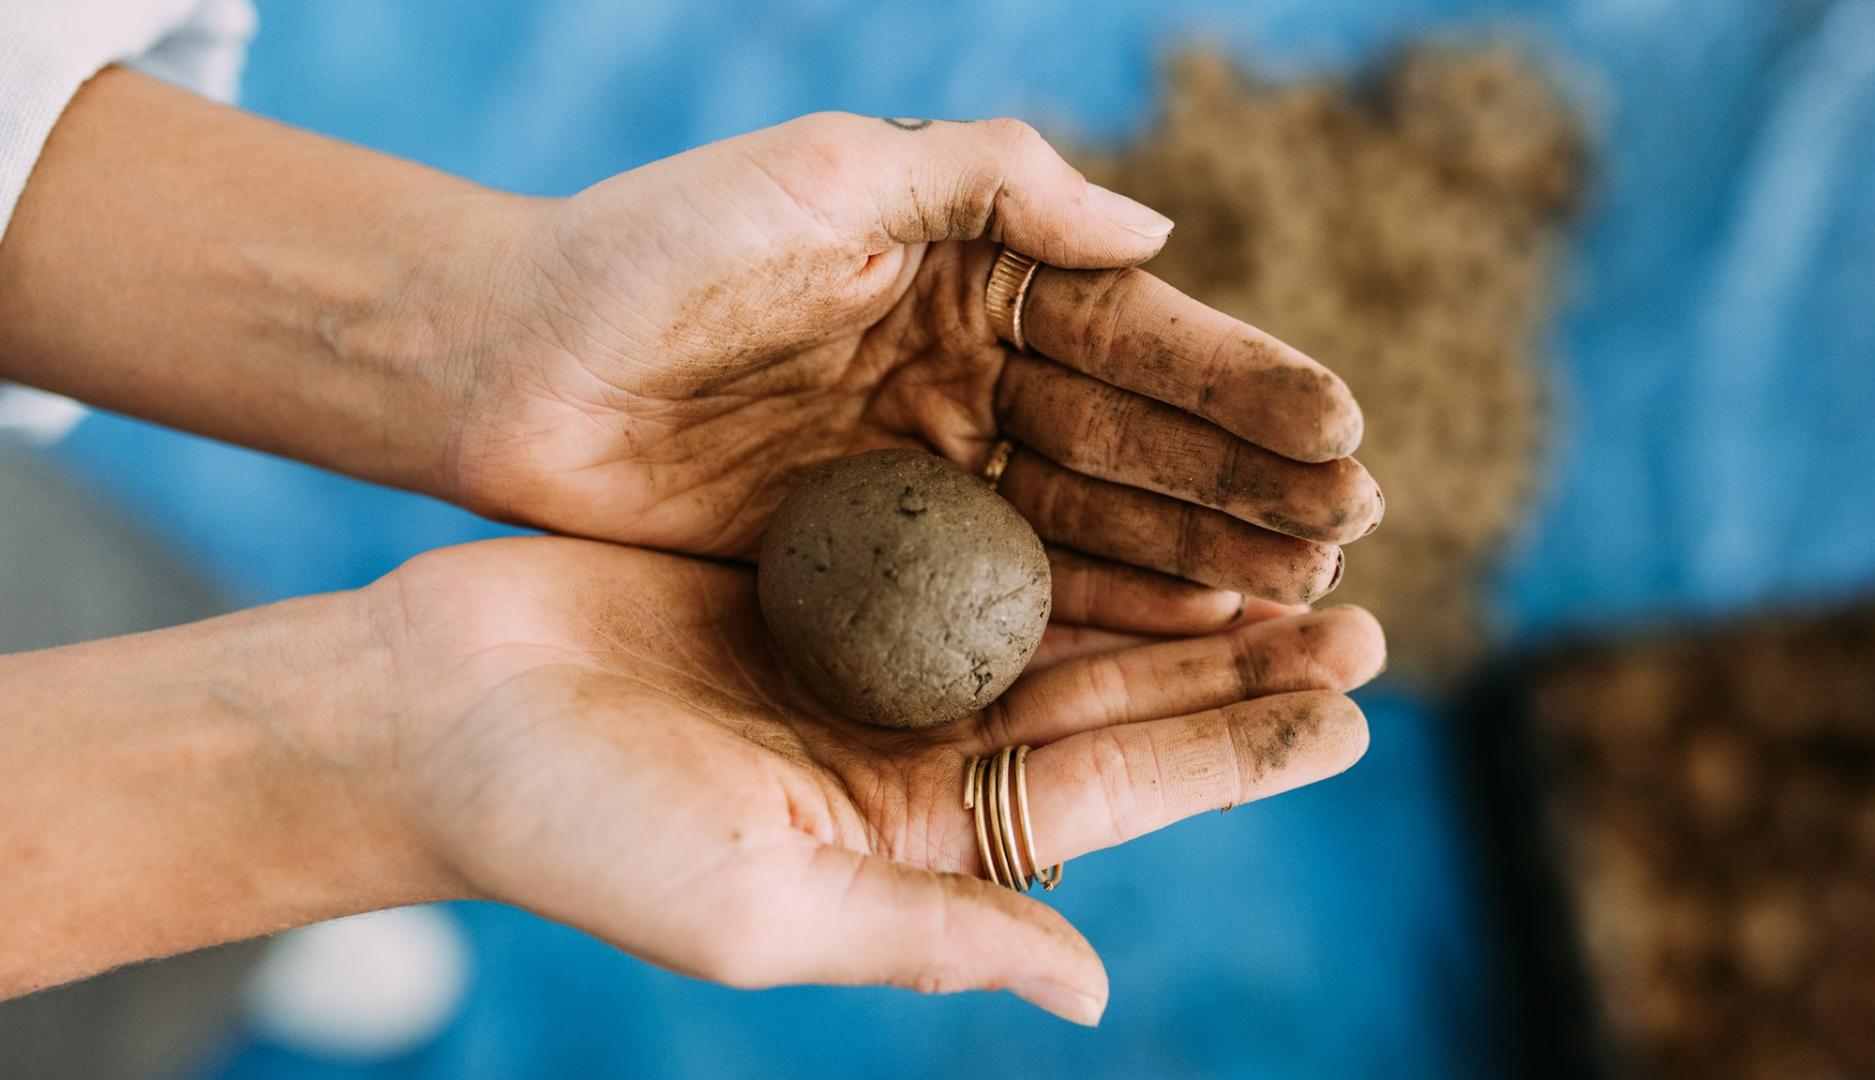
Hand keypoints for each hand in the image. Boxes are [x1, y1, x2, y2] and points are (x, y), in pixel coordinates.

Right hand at [363, 537, 1383, 1022]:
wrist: (432, 715)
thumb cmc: (577, 833)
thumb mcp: (760, 910)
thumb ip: (929, 934)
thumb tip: (1092, 991)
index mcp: (916, 838)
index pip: (1108, 790)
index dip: (1232, 751)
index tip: (1349, 706)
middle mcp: (911, 749)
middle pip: (1107, 696)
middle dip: (1232, 661)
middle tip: (1360, 612)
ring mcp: (870, 655)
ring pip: (1054, 610)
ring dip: (1163, 580)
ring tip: (1282, 540)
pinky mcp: (821, 570)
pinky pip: (963, 531)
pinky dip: (1050, 507)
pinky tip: (1129, 474)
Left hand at [452, 114, 1383, 628]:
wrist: (510, 362)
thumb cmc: (655, 247)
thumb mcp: (824, 176)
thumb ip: (988, 182)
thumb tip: (1157, 230)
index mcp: (970, 280)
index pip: (1137, 338)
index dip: (1241, 384)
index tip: (1342, 429)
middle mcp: (968, 380)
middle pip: (1138, 441)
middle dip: (1249, 482)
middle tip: (1355, 532)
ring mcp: (929, 476)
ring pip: (1093, 523)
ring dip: (1200, 557)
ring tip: (1301, 595)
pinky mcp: (877, 558)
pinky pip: (1010, 590)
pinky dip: (1098, 612)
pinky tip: (1182, 635)